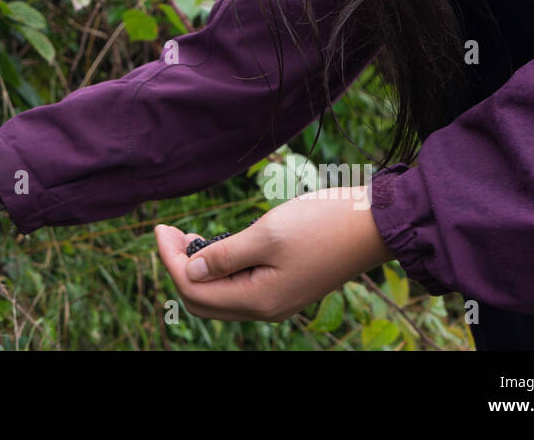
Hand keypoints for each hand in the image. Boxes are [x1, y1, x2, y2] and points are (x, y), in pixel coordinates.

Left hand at [155, 187, 393, 321]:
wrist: (373, 225)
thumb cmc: (321, 225)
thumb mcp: (266, 235)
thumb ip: (224, 256)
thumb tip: (188, 272)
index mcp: (257, 299)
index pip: (193, 291)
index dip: (170, 261)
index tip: (160, 228)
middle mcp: (264, 307)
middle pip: (202, 301)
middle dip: (179, 267)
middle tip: (168, 232)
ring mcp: (276, 299)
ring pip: (220, 294)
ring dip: (197, 267)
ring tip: (185, 235)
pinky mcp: (285, 286)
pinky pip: (239, 286)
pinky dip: (219, 267)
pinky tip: (214, 243)